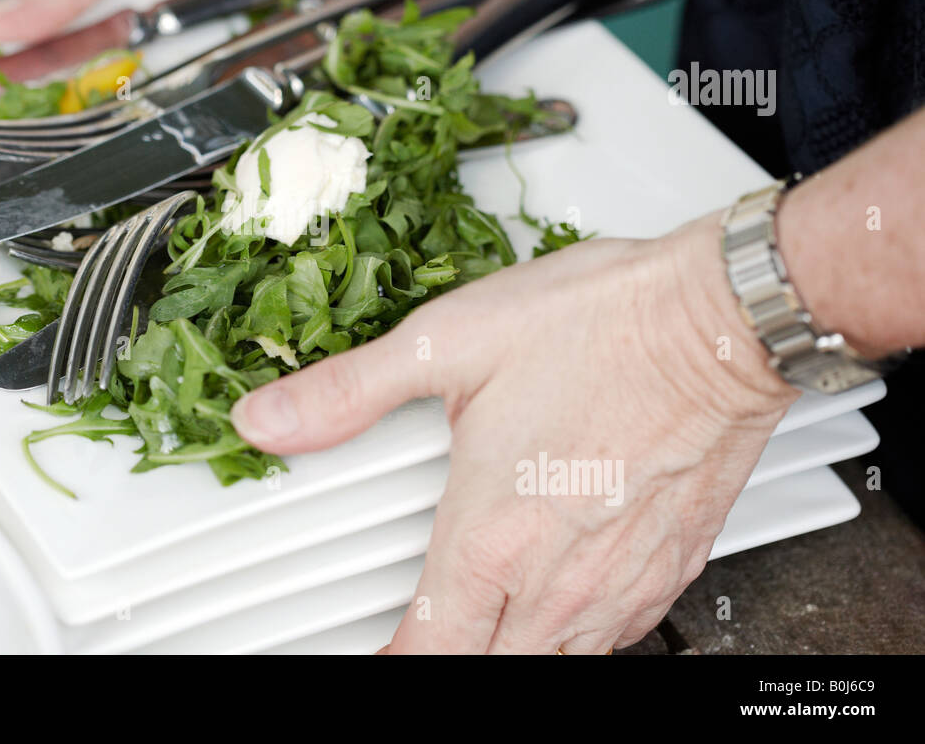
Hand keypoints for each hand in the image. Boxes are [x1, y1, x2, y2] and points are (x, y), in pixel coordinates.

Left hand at [232, 213, 799, 652]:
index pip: (426, 649)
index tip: (372, 655)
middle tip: (420, 638)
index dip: (388, 661)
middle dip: (446, 659)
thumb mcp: (447, 343)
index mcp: (491, 536)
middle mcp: (556, 576)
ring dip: (511, 652)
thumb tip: (268, 421)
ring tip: (482, 627)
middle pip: (487, 666)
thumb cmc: (601, 327)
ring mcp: (619, 578)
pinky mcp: (670, 565)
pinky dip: (575, 637)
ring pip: (556, 662)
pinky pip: (615, 637)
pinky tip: (560, 608)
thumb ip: (348, 393)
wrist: (720, 321)